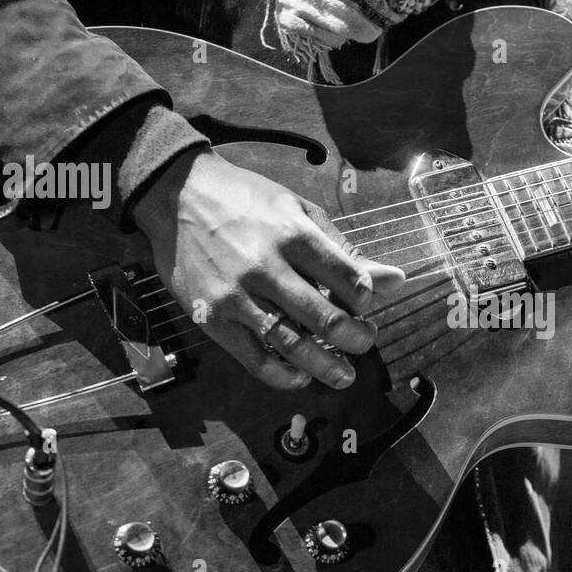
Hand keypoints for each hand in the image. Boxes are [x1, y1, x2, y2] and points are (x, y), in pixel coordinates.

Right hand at [131, 147, 404, 389]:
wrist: (176, 194)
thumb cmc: (245, 200)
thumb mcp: (298, 209)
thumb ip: (344, 249)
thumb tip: (396, 280)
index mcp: (294, 234)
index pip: (348, 279)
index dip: (366, 300)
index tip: (366, 305)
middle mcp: (267, 266)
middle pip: (325, 317)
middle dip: (355, 338)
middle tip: (364, 342)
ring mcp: (237, 295)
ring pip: (290, 342)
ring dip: (324, 365)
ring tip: (344, 375)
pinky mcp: (212, 317)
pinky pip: (252, 357)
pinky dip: (280, 375)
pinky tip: (299, 377)